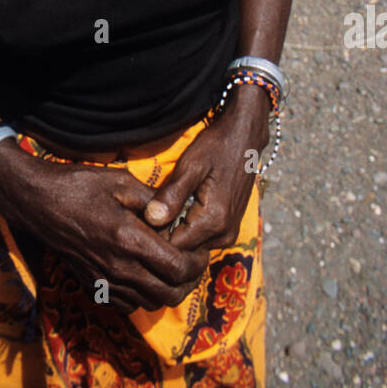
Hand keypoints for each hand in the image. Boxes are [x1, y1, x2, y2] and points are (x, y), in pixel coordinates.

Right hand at [0, 154, 212, 313]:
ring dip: (166, 289)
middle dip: (188, 281)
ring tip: (168, 266)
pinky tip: (142, 273)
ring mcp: (103, 281)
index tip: (200, 249)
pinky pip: (126, 305)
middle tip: (190, 261)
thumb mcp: (120, 182)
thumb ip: (153, 201)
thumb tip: (179, 212)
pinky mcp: (91, 286)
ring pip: (150, 303)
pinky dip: (142, 295)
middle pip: (169, 295)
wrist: (38, 202)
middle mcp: (118, 267)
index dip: (197, 262)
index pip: (177, 268)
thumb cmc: (79, 186)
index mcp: (129, 239)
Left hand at [142, 86, 269, 252]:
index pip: (173, 247)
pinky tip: (178, 206)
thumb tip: (151, 219)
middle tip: (149, 209)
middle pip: (182, 250)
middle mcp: (224, 235)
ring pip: (190, 246)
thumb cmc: (216, 147)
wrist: (245, 137)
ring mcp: (228, 234)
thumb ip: (172, 194)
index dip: (153, 234)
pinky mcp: (229, 230)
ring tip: (163, 205)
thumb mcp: (191, 165)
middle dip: (163, 234)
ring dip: (175, 230)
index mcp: (214, 221)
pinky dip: (186, 227)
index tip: (141, 216)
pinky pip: (200, 238)